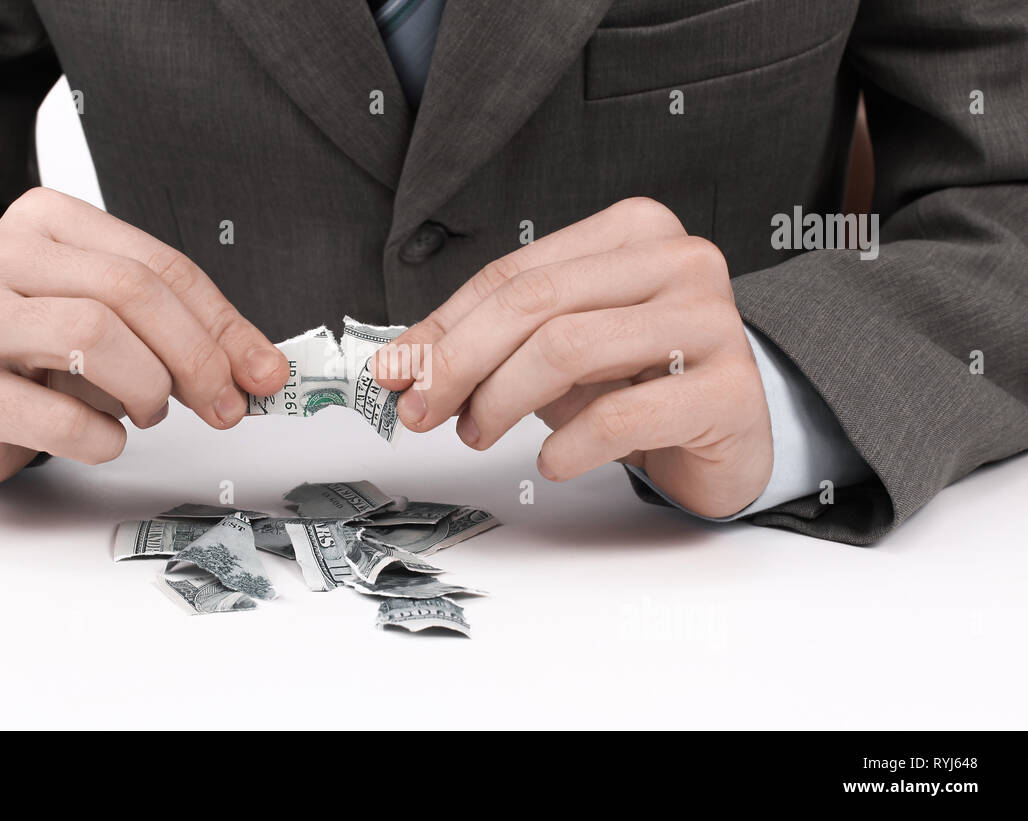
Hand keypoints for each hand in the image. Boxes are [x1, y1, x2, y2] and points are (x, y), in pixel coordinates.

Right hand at [0, 187, 288, 486]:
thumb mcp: (121, 326)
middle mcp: (0, 255)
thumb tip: (265, 370)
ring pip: (90, 336)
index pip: (159, 264)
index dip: (222, 325)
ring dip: (146, 389)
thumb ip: (191, 337)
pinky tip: (104, 438)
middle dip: (196, 358)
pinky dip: (103, 439)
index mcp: (48, 221)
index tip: (261, 374)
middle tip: (223, 406)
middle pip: (129, 292)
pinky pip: (58, 416)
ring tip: (148, 411)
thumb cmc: (45, 357)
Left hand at [375, 198, 772, 517]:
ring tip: (480, 434)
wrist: (728, 431)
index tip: (395, 372)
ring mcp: (712, 322)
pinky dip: (568, 446)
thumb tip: (400, 365)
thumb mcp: (553, 351)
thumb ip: (485, 346)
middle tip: (422, 411)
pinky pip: (621, 415)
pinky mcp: (729, 390)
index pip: (514, 273)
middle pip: (536, 303)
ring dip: (503, 401)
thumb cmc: (637, 382)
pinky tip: (553, 461)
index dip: (443, 327)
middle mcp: (679, 262)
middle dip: (461, 363)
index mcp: (633, 233)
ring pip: (569, 348)